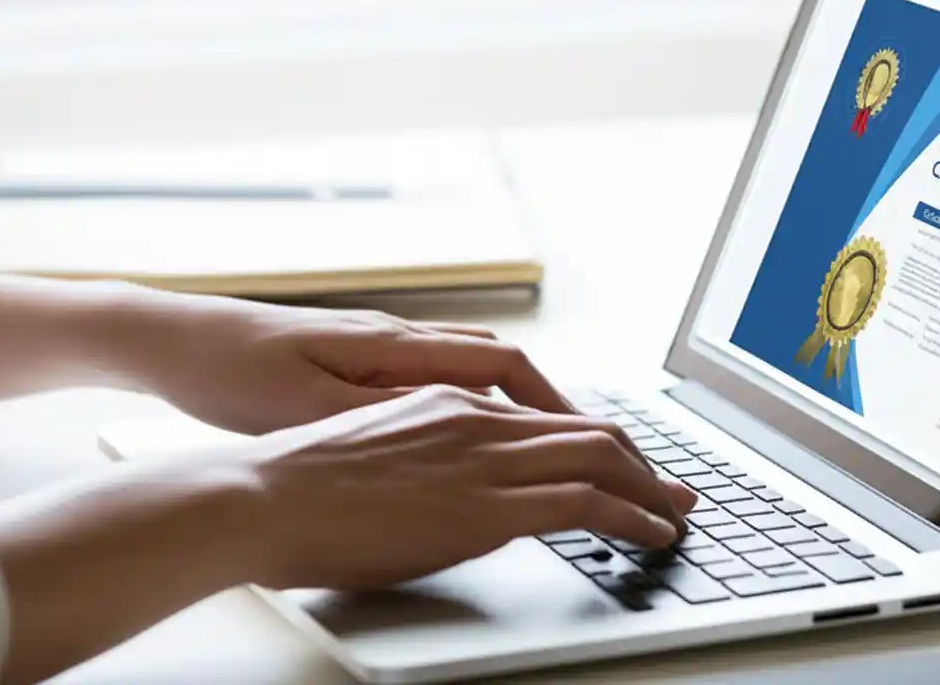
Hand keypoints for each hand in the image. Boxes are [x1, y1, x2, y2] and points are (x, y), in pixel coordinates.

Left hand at [117, 290, 574, 433]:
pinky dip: (464, 398)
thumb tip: (455, 427)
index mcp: (392, 345)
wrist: (174, 340)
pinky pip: (430, 372)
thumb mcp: (308, 409)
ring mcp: (373, 342)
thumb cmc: (231, 374)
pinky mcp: (350, 355)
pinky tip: (454, 429)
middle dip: (542, 399)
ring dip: (505, 398)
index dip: (551, 399)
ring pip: (463, 364)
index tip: (581, 434)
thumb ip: (382, 417)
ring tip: (528, 441)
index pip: (502, 362)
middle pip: (495, 359)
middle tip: (571, 443)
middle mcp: (393, 336)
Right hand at [237, 385, 696, 589]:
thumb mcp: (375, 453)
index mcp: (452, 404)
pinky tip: (652, 534)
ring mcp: (486, 459)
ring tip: (677, 515)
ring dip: (651, 490)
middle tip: (675, 490)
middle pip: (592, 429)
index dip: (600, 441)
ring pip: (601, 457)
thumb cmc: (299, 485)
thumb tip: (450, 484)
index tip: (626, 464)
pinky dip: (633, 516)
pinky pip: (584, 502)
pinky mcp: (486, 505)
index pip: (550, 417)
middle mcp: (480, 420)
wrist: (262, 495)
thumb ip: (426, 458)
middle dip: (644, 462)